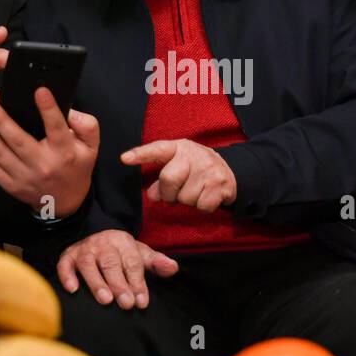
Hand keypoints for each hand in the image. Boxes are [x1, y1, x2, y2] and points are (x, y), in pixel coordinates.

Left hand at [0, 87, 98, 216]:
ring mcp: (25, 177)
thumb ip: (86, 125)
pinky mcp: (12, 186)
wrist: (66, 202)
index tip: (40, 91)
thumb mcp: (91, 146)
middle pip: (18, 140)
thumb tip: (69, 111)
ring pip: (0, 153)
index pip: (56, 127)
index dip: (48, 108)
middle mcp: (43, 165)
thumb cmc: (77, 166)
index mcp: (64, 152)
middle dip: (1, 120)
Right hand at [56, 230, 177, 308]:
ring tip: (105, 300)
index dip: (138, 282)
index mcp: (123, 242)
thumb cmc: (121, 253)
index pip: (132, 263)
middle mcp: (103, 244)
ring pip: (89, 264)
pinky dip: (67, 276)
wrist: (96, 239)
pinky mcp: (68, 256)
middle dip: (119, 284)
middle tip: (126, 304)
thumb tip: (173, 268)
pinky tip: (72, 289)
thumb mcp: (139, 254)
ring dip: (96, 282)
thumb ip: (155, 262)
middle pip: (111, 264)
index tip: (142, 302)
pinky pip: (64, 264)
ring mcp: (84, 250)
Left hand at [120, 139, 235, 212]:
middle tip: (177, 193)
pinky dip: (202, 207)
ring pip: (186, 198)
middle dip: (169, 194)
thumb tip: (152, 195)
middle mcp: (194, 154)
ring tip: (197, 191)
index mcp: (179, 148)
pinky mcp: (221, 184)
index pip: (157, 150)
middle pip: (169, 179)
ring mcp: (209, 168)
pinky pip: (202, 206)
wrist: (231, 171)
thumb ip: (162, 180)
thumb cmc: (196, 169)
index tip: (124, 158)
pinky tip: (207, 196)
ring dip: (188, 201)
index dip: (140, 154)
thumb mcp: (179, 166)